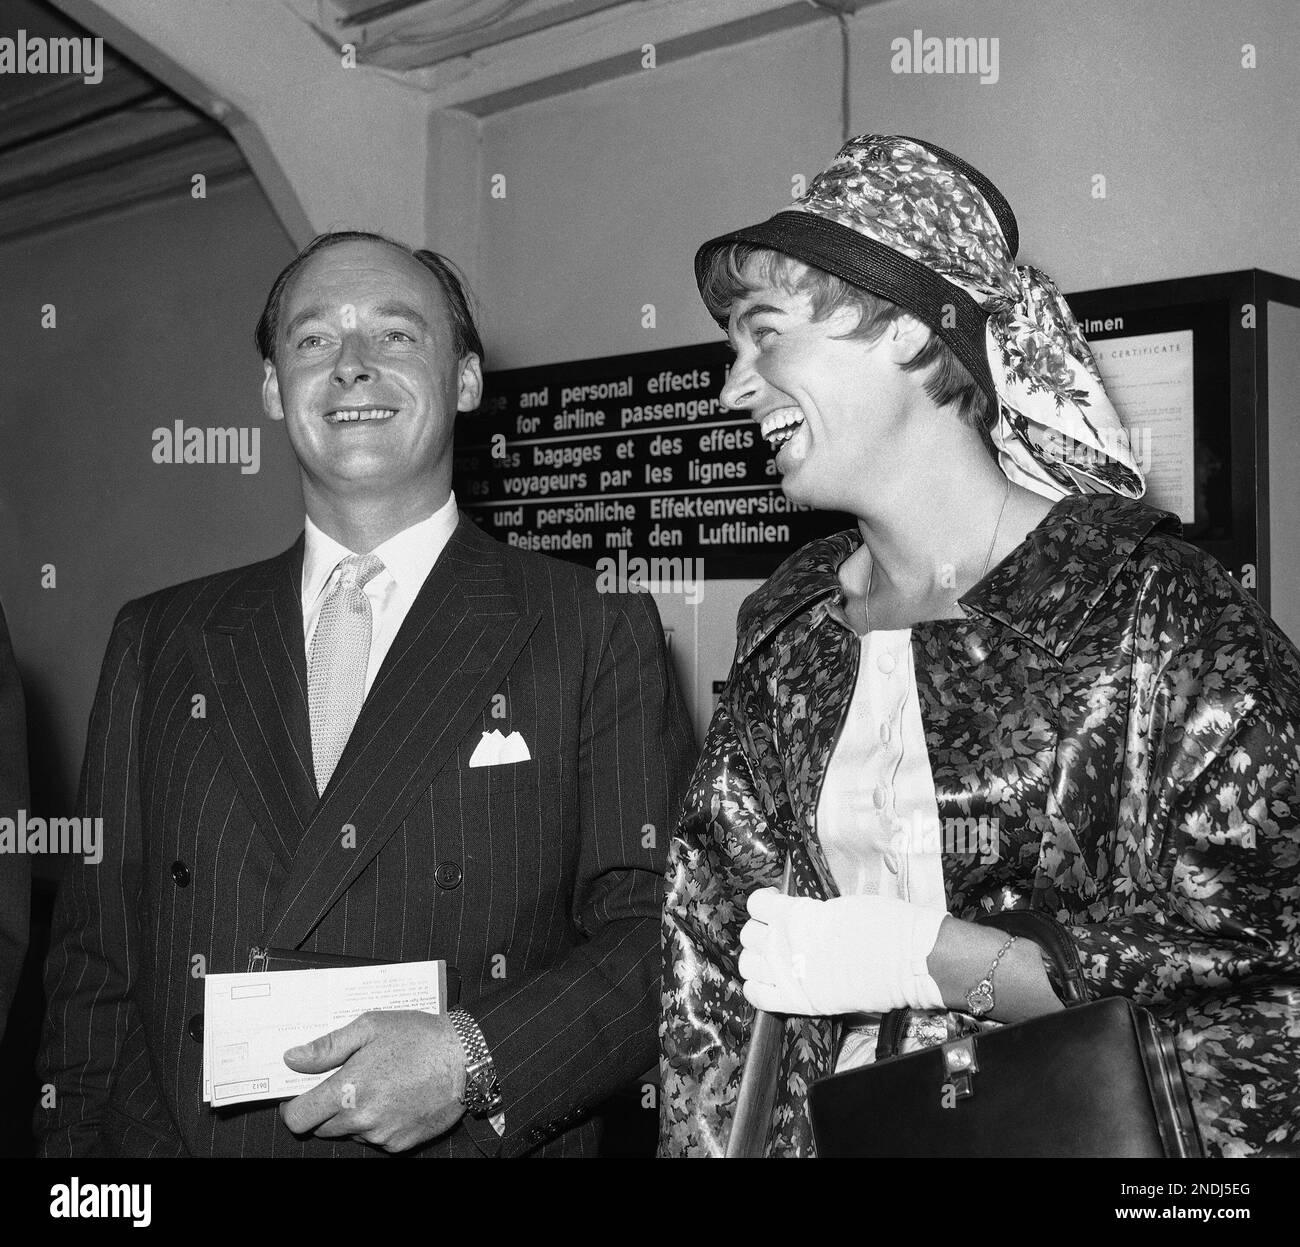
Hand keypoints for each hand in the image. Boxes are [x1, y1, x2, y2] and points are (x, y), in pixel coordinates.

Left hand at [279, 1010, 465, 1151]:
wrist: (465, 1059)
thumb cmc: (419, 1037)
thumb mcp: (371, 1026)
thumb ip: (327, 1046)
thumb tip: (293, 1058)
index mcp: (348, 1089)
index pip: (298, 1117)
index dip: (294, 1106)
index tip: (301, 1094)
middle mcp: (361, 1119)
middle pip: (321, 1127)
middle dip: (327, 1107)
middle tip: (348, 1080)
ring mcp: (381, 1135)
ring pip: (348, 1133)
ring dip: (353, 1115)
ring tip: (378, 1085)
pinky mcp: (399, 1144)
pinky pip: (374, 1139)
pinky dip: (377, 1123)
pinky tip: (395, 1098)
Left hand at [738, 888, 946, 1015]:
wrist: (908, 959)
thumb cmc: (886, 926)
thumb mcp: (841, 905)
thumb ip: (812, 912)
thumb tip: (802, 917)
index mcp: (797, 914)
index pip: (756, 904)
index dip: (765, 903)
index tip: (775, 905)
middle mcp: (786, 944)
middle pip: (748, 935)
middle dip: (760, 931)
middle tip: (777, 933)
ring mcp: (791, 975)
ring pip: (747, 965)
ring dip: (757, 959)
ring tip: (774, 958)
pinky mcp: (801, 1001)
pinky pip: (758, 996)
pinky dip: (758, 989)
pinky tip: (772, 982)